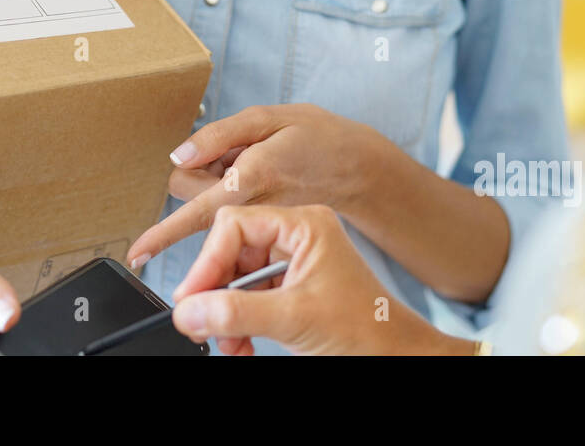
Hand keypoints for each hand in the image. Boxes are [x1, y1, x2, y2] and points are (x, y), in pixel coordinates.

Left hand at [126, 104, 375, 268]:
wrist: (356, 169)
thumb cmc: (314, 136)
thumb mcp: (270, 118)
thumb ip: (221, 134)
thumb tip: (178, 154)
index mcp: (251, 177)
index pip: (195, 211)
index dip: (163, 232)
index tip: (137, 254)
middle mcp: (250, 207)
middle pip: (191, 195)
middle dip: (197, 172)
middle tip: (232, 152)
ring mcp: (254, 220)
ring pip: (206, 200)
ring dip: (214, 180)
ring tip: (250, 162)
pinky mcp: (260, 223)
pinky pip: (226, 205)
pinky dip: (230, 188)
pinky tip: (258, 176)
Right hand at [169, 204, 465, 354]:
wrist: (396, 358)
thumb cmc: (366, 330)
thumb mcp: (293, 318)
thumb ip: (235, 313)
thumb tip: (188, 310)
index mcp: (304, 225)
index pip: (236, 225)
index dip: (208, 260)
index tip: (192, 296)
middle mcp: (297, 239)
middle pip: (231, 252)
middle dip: (214, 291)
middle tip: (198, 321)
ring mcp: (294, 265)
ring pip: (236, 279)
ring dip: (224, 313)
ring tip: (225, 341)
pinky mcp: (292, 290)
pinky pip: (249, 298)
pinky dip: (237, 323)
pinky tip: (239, 344)